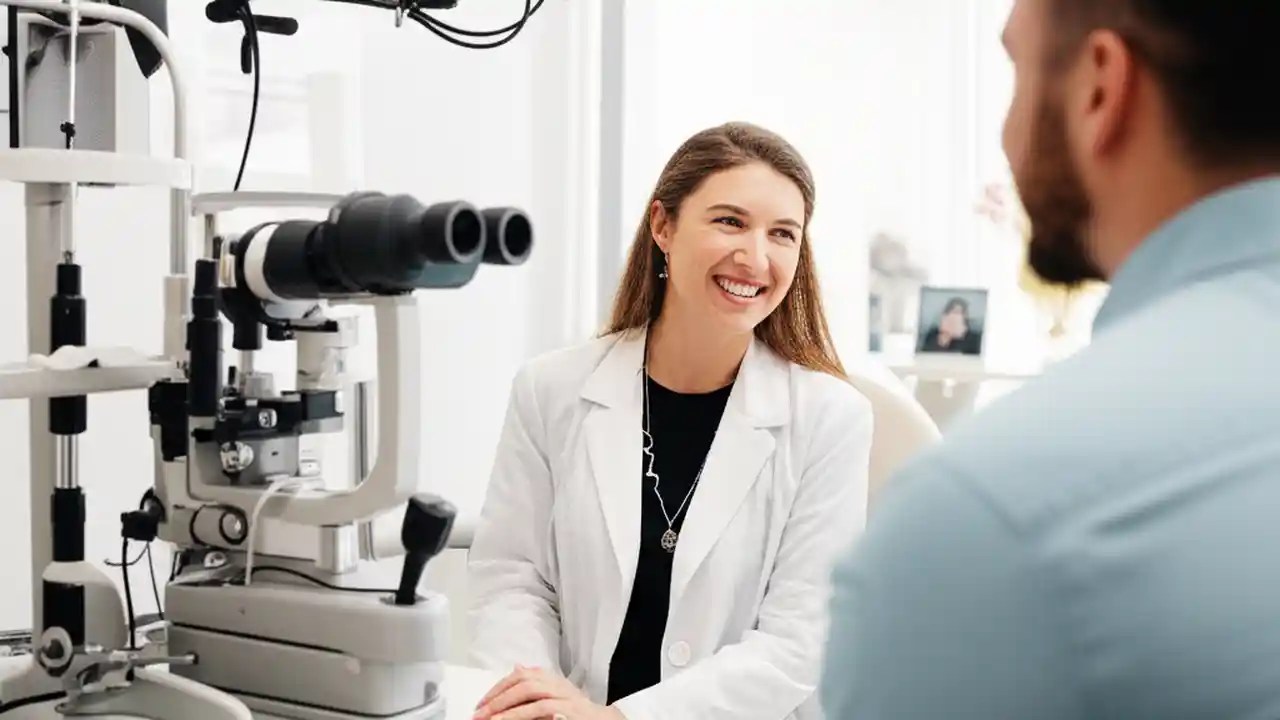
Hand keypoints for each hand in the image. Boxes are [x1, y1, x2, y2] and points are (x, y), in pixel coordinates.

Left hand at [473, 665, 624, 719]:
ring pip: (531, 695)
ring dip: (507, 708)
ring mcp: (564, 697)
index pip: (520, 675)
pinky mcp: (568, 711)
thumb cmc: (576, 710)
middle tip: (479, 713)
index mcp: (551, 678)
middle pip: (523, 683)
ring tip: (489, 719)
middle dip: (498, 698)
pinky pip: (542, 710)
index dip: (498, 688)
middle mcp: (557, 684)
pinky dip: (522, 714)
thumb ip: (535, 681)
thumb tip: (516, 667)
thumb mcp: (555, 692)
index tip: (481, 703)